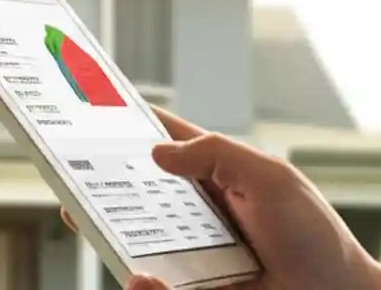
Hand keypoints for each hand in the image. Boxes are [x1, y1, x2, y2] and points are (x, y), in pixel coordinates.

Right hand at [62, 107, 380, 289]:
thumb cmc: (312, 234)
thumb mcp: (271, 179)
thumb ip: (218, 155)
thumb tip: (157, 152)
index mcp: (215, 176)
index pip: (164, 143)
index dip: (130, 126)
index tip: (90, 108)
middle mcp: (195, 214)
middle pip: (135, 195)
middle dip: (98, 183)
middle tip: (68, 174)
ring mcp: (191, 255)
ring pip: (135, 244)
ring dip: (109, 232)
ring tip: (84, 215)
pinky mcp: (191, 289)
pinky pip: (156, 287)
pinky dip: (146, 285)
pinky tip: (142, 278)